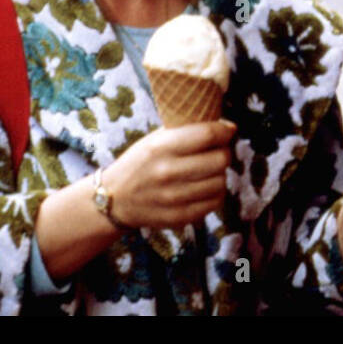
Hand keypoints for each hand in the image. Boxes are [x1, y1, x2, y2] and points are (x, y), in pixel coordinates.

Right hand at [105, 120, 235, 229]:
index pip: (208, 135)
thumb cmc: (140, 163)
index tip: (227, 130)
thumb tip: (226, 127)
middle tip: (216, 151)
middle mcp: (168, 173)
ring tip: (208, 170)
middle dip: (223, 152)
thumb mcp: (155, 140)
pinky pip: (215, 202)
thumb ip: (186, 132)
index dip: (224, 130)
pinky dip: (215, 192)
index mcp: (161, 147)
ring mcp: (174, 198)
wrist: (115, 199)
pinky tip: (204, 187)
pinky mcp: (180, 217)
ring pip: (221, 181)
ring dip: (219, 174)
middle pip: (220, 159)